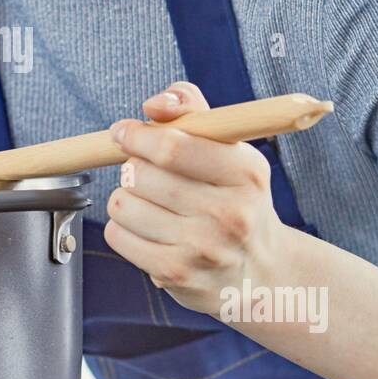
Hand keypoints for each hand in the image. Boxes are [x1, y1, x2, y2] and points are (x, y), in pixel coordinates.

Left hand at [103, 81, 285, 318]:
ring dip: (127, 197)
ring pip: (123, 203)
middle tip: (146, 173)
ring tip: (151, 204)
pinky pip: (117, 235)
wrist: (260, 272)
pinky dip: (123, 227)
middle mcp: (228, 214)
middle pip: (141, 174)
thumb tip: (154, 104)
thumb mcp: (231, 151)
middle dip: (133, 166)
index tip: (124, 132)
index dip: (138, 135)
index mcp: (245, 174)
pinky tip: (148, 229)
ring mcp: (202, 248)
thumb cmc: (236, 199)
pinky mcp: (176, 274)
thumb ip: (193, 112)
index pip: (173, 146)